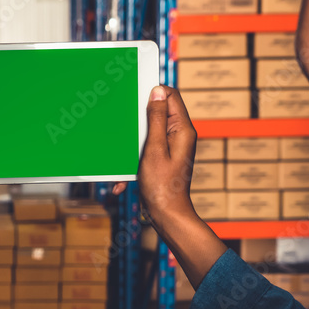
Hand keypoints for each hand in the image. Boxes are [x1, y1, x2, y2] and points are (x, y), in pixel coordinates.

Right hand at [138, 86, 196, 231]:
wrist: (166, 215)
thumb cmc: (162, 187)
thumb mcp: (154, 149)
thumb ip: (156, 119)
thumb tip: (158, 92)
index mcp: (183, 130)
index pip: (171, 96)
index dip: (153, 93)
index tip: (135, 98)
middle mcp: (180, 135)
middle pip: (158, 113)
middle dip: (139, 121)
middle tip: (127, 130)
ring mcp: (172, 147)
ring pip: (148, 132)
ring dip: (133, 144)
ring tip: (127, 159)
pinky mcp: (163, 157)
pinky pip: (146, 149)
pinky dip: (134, 159)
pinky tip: (126, 177)